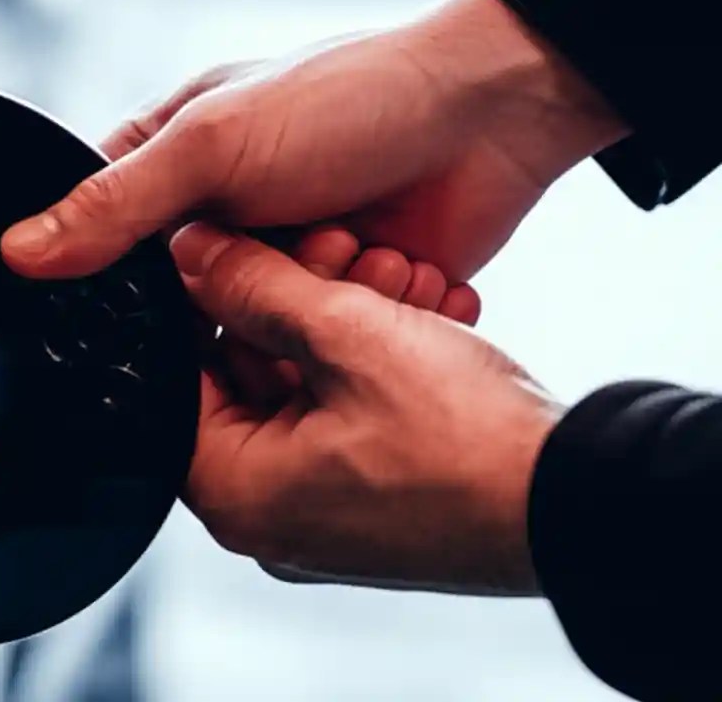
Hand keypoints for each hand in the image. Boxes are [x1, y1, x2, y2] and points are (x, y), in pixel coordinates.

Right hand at [2, 0, 626, 282]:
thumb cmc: (350, 99)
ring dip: (315, 302)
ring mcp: (287, 260)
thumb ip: (116, 206)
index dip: (129, 289)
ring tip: (353, 241)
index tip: (166, 301)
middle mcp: (225, 220)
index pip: (113, 251)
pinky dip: (363, 316)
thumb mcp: (212, 144)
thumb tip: (21, 251)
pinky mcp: (344, 296)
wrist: (487, 116)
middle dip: (245, 295)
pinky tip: (390, 267)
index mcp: (174, 168)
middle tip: (281, 257)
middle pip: (192, 306)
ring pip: (264, 332)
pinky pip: (328, 340)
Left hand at [170, 221, 561, 594]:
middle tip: (335, 247)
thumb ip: (256, 285)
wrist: (583, 499)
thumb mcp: (347, 335)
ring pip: (303, 390)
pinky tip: (421, 310)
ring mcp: (323, 515)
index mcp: (235, 492)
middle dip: (291, 301)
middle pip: (246, 380)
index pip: (181, 380)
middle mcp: (268, 516)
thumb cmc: (462, 440)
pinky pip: (347, 418)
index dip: (203, 303)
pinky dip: (374, 364)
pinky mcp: (373, 505)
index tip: (232, 250)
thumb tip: (193, 252)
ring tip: (395, 270)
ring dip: (342, 321)